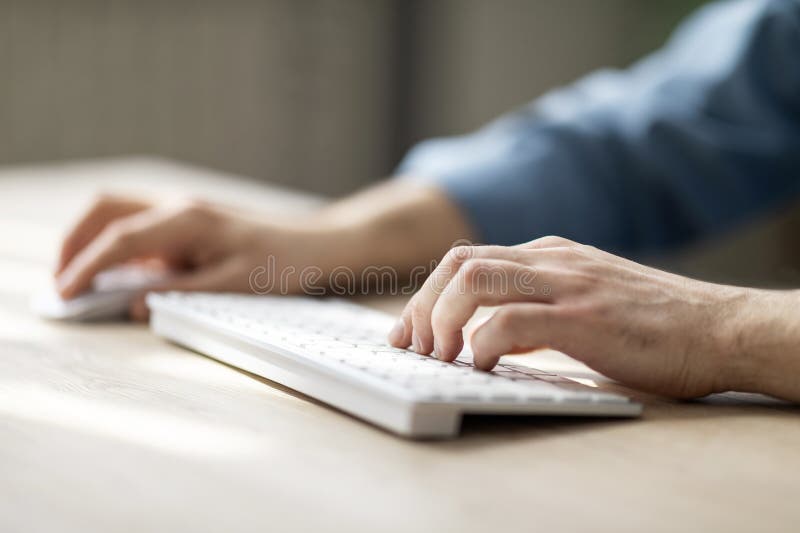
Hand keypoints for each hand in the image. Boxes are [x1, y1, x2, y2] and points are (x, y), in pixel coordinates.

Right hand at [55, 194, 339, 319]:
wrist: (318, 245)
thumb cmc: (284, 264)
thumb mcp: (233, 287)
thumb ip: (180, 294)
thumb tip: (131, 304)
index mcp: (188, 220)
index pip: (118, 239)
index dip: (84, 267)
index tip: (63, 294)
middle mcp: (180, 206)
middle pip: (105, 210)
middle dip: (74, 243)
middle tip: (62, 283)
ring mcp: (184, 210)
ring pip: (118, 213)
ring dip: (93, 240)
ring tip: (81, 279)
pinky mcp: (190, 222)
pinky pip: (141, 226)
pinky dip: (118, 246)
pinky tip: (120, 274)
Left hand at [388, 236, 757, 398]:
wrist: (719, 328)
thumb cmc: (652, 325)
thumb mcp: (581, 307)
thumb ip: (534, 315)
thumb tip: (488, 338)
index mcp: (547, 255)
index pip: (464, 259)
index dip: (425, 295)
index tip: (407, 331)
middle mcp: (551, 259)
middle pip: (457, 263)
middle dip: (422, 305)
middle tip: (413, 346)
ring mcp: (567, 283)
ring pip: (474, 279)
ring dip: (443, 319)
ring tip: (441, 355)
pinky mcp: (584, 316)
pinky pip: (511, 320)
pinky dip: (483, 342)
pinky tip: (484, 365)